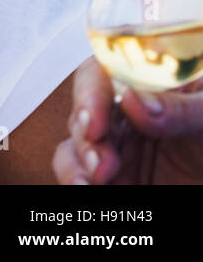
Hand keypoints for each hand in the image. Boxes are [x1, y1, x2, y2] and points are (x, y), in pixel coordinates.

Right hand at [52, 57, 202, 183]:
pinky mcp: (120, 175)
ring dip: (78, 162)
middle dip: (87, 138)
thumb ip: (183, 109)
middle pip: (86, 111)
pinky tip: (86, 189)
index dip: (90, 93)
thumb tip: (135, 102)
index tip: (93, 123)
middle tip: (101, 165)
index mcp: (153, 82)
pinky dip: (78, 180)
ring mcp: (123, 144)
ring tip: (94, 183)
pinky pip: (83, 174)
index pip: (105, 72)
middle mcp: (132, 110)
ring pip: (78, 144)